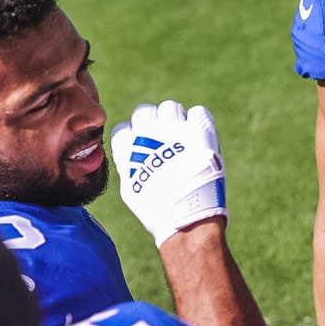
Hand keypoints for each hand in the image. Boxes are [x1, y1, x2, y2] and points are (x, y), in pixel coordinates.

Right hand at [109, 101, 226, 247]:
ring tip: (184, 141)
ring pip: (171, 108)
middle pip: (145, 111)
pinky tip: (200, 139)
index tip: (145, 149)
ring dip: (176, 120)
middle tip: (166, 141)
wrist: (185, 217)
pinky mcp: (198, 130)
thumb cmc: (157, 210)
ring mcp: (173, 128)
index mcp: (127, 146)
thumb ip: (130, 163)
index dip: (135, 137)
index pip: (124, 127)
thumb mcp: (131, 187)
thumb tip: (136, 153)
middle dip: (154, 124)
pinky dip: (199, 122)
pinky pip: (199, 112)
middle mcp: (147, 131)